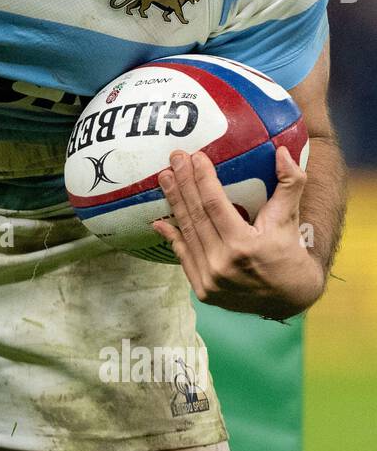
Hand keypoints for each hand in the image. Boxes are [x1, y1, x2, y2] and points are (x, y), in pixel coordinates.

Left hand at [152, 146, 323, 318]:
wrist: (288, 298)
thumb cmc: (289, 252)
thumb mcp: (291, 217)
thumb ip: (290, 183)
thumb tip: (283, 152)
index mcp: (244, 245)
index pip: (215, 204)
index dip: (203, 179)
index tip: (195, 156)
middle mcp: (223, 264)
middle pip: (196, 216)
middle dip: (183, 184)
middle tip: (174, 159)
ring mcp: (210, 279)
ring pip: (187, 234)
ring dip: (174, 203)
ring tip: (165, 178)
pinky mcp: (203, 289)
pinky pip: (183, 256)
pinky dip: (172, 237)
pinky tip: (160, 220)